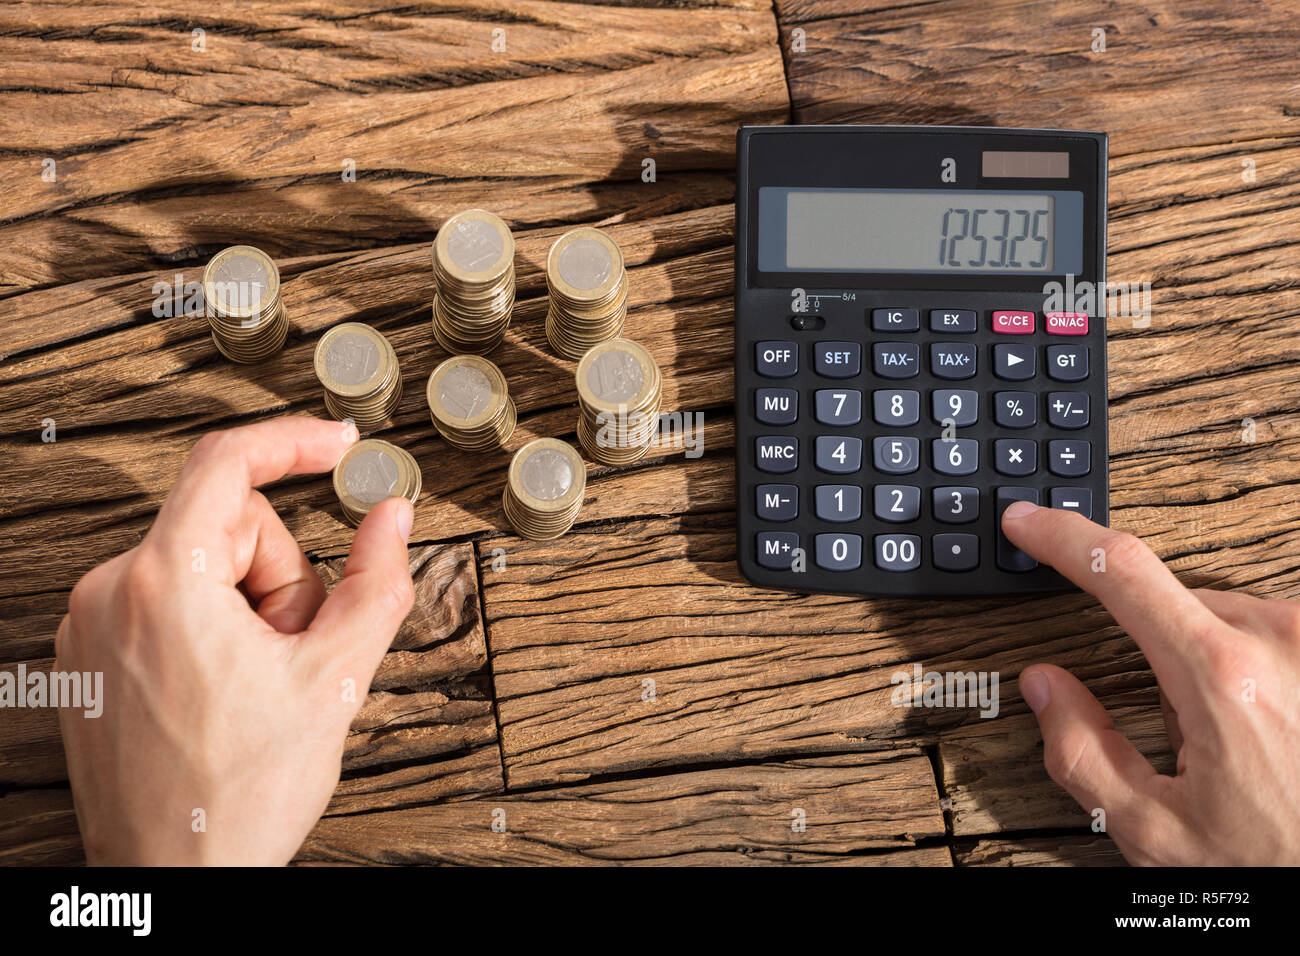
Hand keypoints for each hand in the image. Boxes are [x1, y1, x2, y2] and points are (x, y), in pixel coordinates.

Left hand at [56, 417, 415, 864]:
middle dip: (279, 577)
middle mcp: (109, 592)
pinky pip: (169, 599)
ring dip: (249, 608)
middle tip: (292, 650)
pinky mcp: (89, 653)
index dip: (293, 442)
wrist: (172, 881)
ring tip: (259, 680)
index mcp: (162, 584)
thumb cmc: (235, 797)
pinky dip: (212, 625)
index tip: (338, 444)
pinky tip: (228, 688)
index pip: (226, 464)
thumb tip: (392, 517)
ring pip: (201, 565)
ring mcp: (91, 625)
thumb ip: (378, 582)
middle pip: (228, 527)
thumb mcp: (334, 680)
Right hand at [1003, 501, 1299, 864]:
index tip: (1028, 521)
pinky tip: (1277, 730)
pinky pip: (1276, 634)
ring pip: (1230, 620)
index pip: (1121, 573)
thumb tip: (1045, 689)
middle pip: (1178, 609)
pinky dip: (1261, 670)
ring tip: (1248, 744)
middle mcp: (1283, 641)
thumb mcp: (1158, 833)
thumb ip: (1083, 755)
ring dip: (1218, 665)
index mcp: (1223, 678)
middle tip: (1192, 740)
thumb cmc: (1281, 865)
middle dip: (1165, 660)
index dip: (1062, 538)